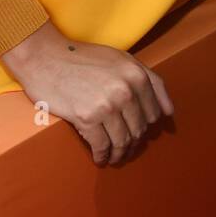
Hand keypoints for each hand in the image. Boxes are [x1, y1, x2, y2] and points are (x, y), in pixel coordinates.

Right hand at [1, 20, 172, 165]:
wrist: (46, 58)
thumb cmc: (84, 58)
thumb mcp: (122, 60)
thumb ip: (149, 80)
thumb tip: (169, 112)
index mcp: (137, 74)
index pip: (155, 111)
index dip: (148, 125)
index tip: (140, 132)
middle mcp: (126, 90)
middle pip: (139, 129)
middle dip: (134, 142)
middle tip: (125, 148)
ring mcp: (107, 105)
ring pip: (123, 141)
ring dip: (119, 154)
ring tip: (114, 157)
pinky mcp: (87, 119)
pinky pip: (102, 146)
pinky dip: (103, 156)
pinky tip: (100, 158)